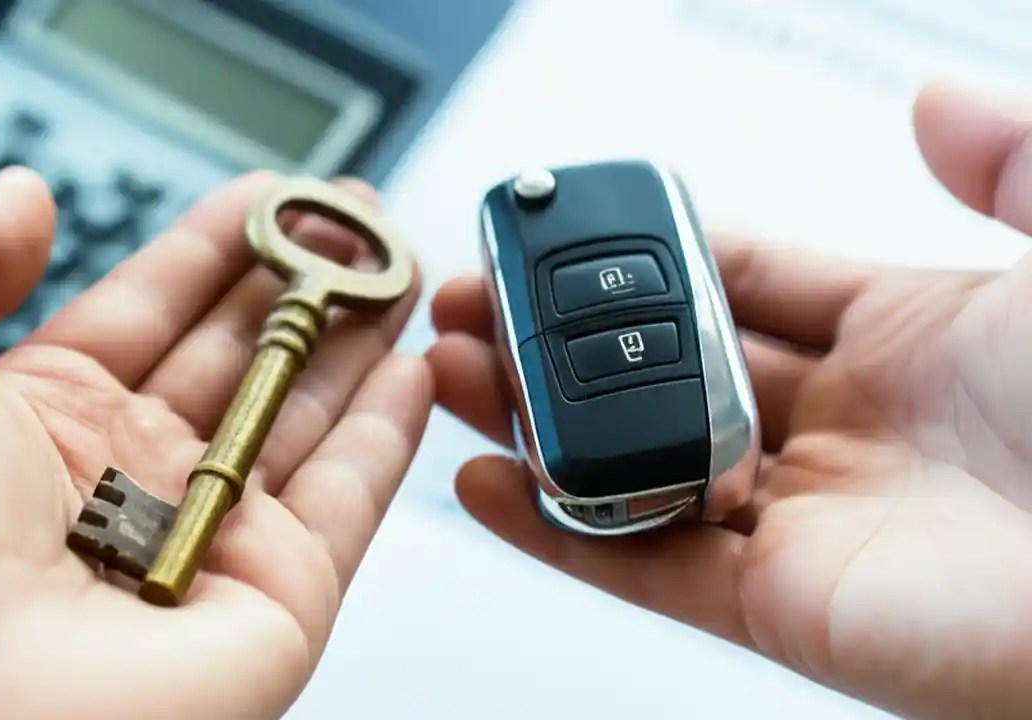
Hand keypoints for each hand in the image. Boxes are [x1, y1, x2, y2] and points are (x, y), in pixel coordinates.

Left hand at [0, 169, 429, 718]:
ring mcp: (200, 545)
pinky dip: (390, 438)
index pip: (148, 310)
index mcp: (28, 423)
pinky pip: (348, 504)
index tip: (274, 196)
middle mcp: (120, 485)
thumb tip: (25, 200)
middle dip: (302, 284)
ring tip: (402, 268)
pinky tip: (415, 369)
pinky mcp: (272, 604)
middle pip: (238, 360)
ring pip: (302, 421)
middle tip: (358, 220)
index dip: (214, 248)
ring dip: (356, 342)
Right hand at [428, 81, 1031, 719]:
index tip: (565, 228)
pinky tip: (482, 481)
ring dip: (532, 422)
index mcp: (911, 338)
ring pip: (633, 466)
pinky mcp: (782, 606)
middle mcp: (845, 429)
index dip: (650, 254)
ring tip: (447, 371)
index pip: (746, 281)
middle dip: (559, 334)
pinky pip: (640, 564)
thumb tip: (934, 104)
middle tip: (477, 298)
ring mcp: (806, 520)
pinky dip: (552, 531)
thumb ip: (1012, 165)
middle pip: (662, 371)